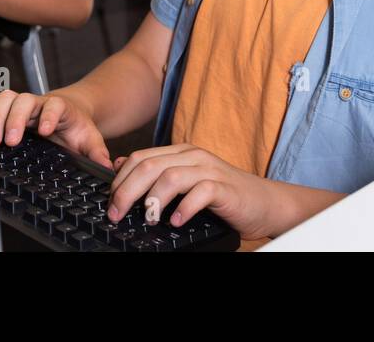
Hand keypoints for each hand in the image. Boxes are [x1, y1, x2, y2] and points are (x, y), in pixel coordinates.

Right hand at [0, 89, 110, 167]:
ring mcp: (21, 104)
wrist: (69, 112)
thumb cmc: (76, 127)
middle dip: (16, 119)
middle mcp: (38, 103)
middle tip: (10, 140)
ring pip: (5, 99)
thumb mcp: (90, 139)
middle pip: (24, 100)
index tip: (44, 130)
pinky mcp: (7, 108)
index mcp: (59, 108)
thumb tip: (106, 167)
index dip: (49, 115)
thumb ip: (97, 152)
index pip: (54, 106)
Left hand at [107, 143, 281, 240]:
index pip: (141, 157)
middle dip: (127, 191)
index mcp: (181, 152)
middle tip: (116, 214)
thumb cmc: (224, 195)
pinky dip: (184, 208)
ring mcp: (210, 169)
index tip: (109, 202)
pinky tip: (177, 221)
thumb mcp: (186, 180)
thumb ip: (158, 171)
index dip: (120, 180)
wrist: (264, 202)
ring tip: (148, 219)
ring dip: (153, 200)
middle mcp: (193, 156)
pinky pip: (200, 192)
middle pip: (150, 166)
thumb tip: (121, 165)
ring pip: (171, 176)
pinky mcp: (224, 187)